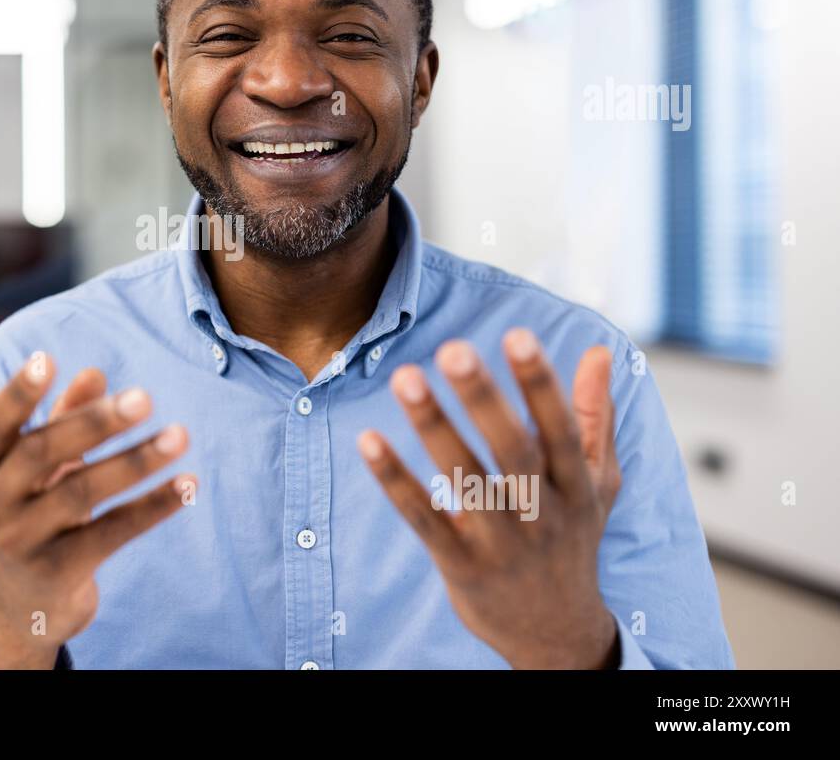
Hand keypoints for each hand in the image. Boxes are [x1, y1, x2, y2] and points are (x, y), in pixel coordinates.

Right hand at [0, 352, 194, 667]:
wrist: (23, 612)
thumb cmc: (36, 518)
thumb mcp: (40, 472)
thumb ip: (63, 420)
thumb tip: (94, 373)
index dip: (18, 393)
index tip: (47, 358)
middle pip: (42, 453)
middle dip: (95, 423)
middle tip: (145, 398)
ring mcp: (21, 542)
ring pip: (81, 493)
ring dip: (136, 462)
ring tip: (181, 436)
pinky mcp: (56, 574)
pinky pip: (110, 533)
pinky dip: (152, 506)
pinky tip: (188, 485)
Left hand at [357, 329, 621, 668]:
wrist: (555, 635)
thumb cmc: (572, 540)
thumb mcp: (597, 483)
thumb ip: (595, 416)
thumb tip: (602, 351)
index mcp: (577, 487)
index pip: (560, 429)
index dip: (540, 383)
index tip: (517, 334)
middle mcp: (541, 514)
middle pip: (513, 451)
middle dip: (483, 398)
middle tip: (453, 348)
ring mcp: (500, 543)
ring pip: (465, 481)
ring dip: (434, 427)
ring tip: (406, 377)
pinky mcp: (460, 564)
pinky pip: (424, 518)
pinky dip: (395, 480)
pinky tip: (368, 440)